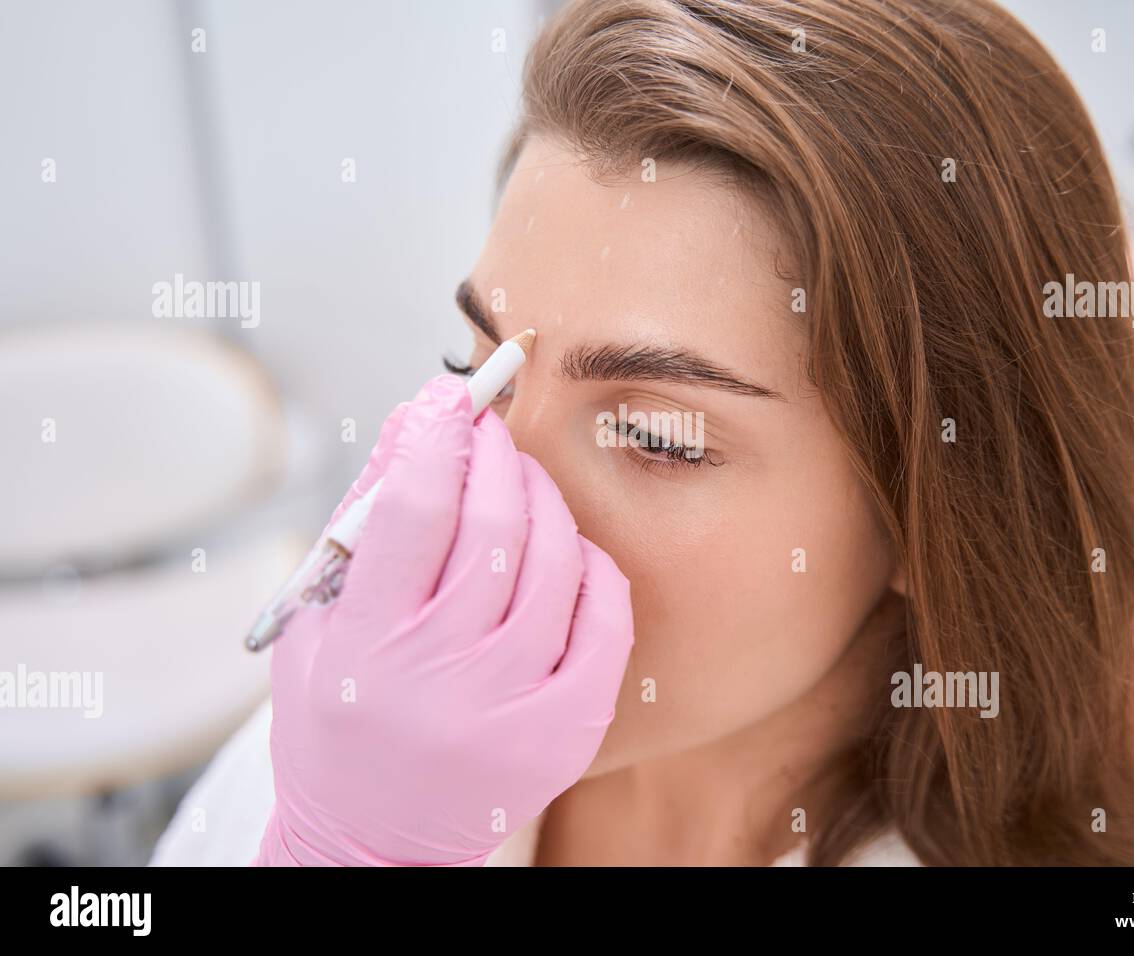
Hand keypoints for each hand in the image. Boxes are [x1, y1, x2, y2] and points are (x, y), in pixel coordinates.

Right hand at [253, 374, 633, 864]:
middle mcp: (441, 678)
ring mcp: (511, 709)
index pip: (412, 510)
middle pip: (490, 527)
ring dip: (542, 499)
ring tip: (522, 480)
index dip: (435, 439)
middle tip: (490, 428)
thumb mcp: (317, 628)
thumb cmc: (338, 721)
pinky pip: (605, 623)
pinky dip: (593, 569)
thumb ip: (360, 525)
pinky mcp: (565, 732)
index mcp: (365, 647)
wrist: (373, 842)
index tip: (447, 402)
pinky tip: (568, 550)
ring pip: (554, 565)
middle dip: (494, 456)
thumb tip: (412, 424)